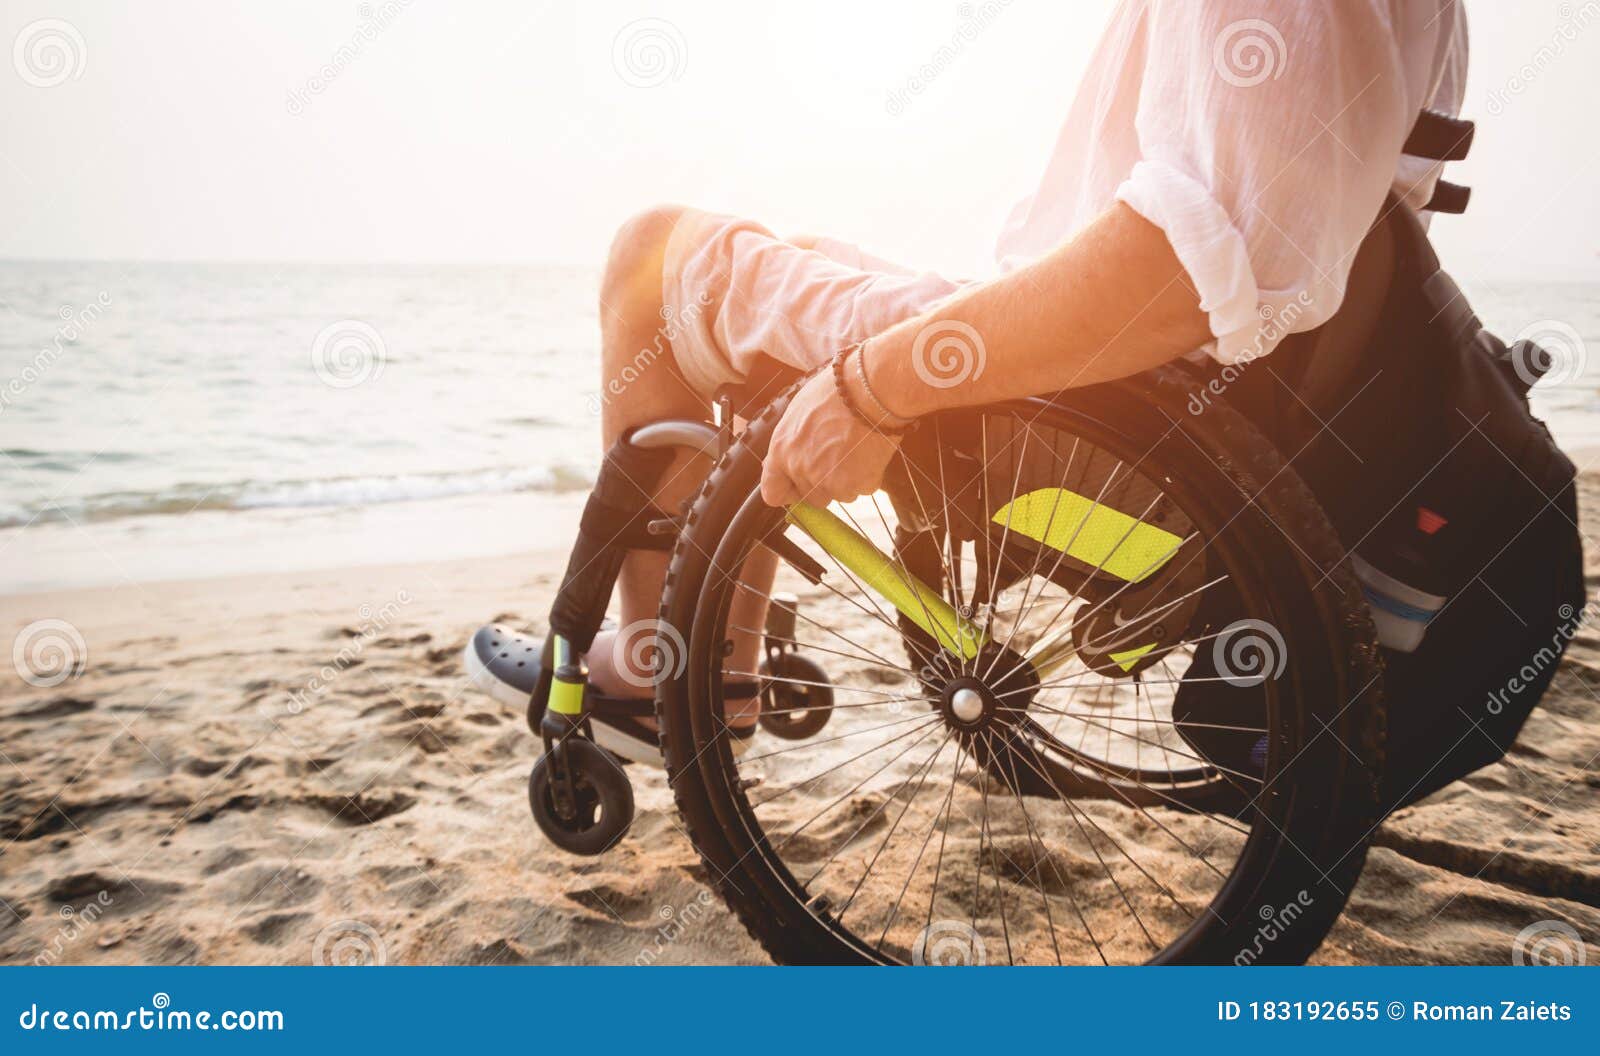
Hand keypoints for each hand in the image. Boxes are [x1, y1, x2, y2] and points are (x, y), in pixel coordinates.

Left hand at [760, 367, 898, 506]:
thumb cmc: (836, 390)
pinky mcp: (854, 484)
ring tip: (858, 450)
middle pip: (811, 497)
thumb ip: (791, 442)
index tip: (800, 487)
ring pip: (840, 496)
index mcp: (781, 450)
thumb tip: (786, 457)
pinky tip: (871, 451)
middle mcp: (800, 469)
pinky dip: (870, 476)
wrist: (870, 388)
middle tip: (841, 459)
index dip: (788, 492)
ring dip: (850, 481)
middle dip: (826, 484)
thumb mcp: (799, 411)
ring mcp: (827, 480)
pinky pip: (863, 490)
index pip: (773, 492)